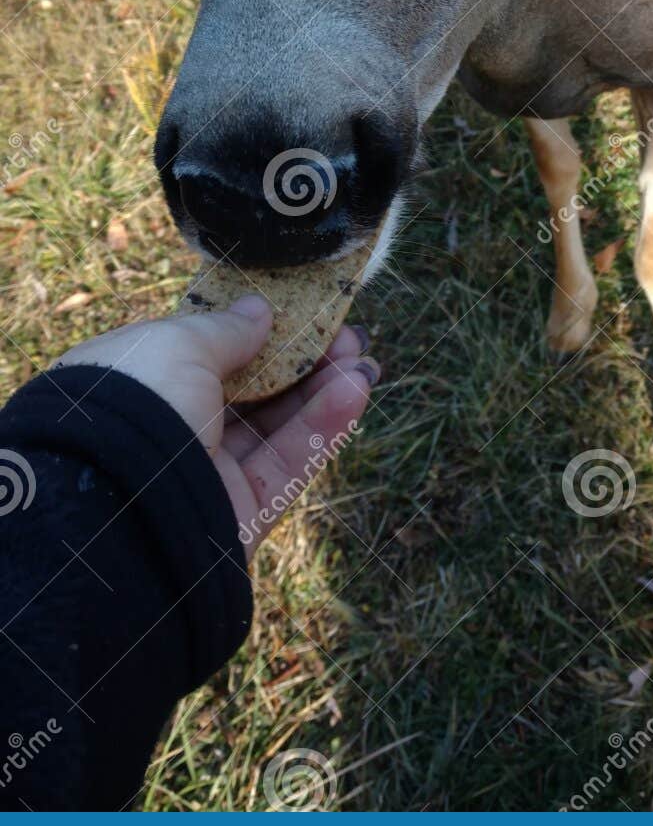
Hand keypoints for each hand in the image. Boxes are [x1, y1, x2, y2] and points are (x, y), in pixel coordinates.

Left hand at [54, 295, 378, 558]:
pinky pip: (288, 464)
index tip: (300, 310)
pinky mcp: (240, 515)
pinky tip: (357, 387)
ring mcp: (207, 475)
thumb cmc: (136, 404)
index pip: (205, 355)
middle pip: (251, 391)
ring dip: (324, 389)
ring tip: (364, 356)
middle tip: (346, 333)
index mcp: (140, 386)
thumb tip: (260, 310)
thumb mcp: (177, 344)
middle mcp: (172, 430)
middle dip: (302, 359)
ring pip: (277, 427)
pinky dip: (325, 426)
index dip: (255, 332)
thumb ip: (225, 328)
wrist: (114, 505)